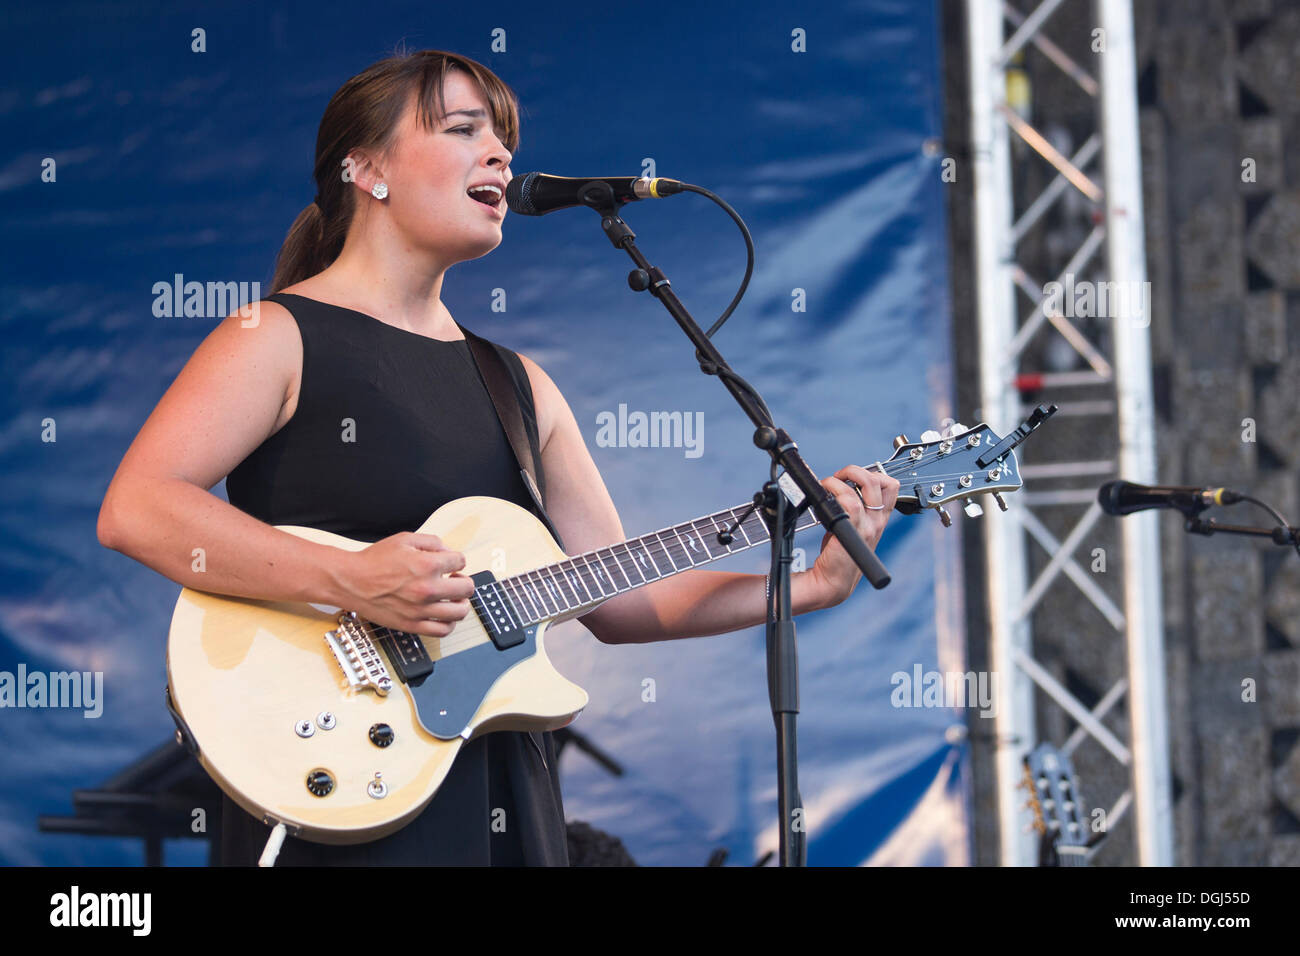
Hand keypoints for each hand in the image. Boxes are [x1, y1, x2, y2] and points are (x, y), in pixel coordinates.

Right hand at [334, 532, 474, 636]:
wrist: (351, 582)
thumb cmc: (374, 561)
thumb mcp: (405, 539)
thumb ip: (432, 542)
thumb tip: (449, 553)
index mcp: (427, 565)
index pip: (460, 561)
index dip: (457, 560)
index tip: (450, 563)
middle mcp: (427, 589)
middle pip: (466, 588)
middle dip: (464, 580)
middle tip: (455, 579)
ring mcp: (421, 610)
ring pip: (460, 612)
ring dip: (461, 602)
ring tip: (454, 598)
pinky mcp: (412, 625)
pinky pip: (443, 630)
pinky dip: (449, 623)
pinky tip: (444, 614)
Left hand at [805, 464, 899, 607]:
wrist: (831, 581)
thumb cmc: (838, 555)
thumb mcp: (852, 529)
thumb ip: (853, 510)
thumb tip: (840, 487)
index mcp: (879, 519)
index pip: (891, 487)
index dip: (874, 474)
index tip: (853, 478)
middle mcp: (877, 521)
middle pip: (882, 481)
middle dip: (858, 471)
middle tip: (840, 477)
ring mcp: (868, 526)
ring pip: (867, 485)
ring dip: (843, 479)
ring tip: (829, 485)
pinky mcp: (854, 530)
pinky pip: (850, 502)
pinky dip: (835, 492)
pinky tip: (823, 498)